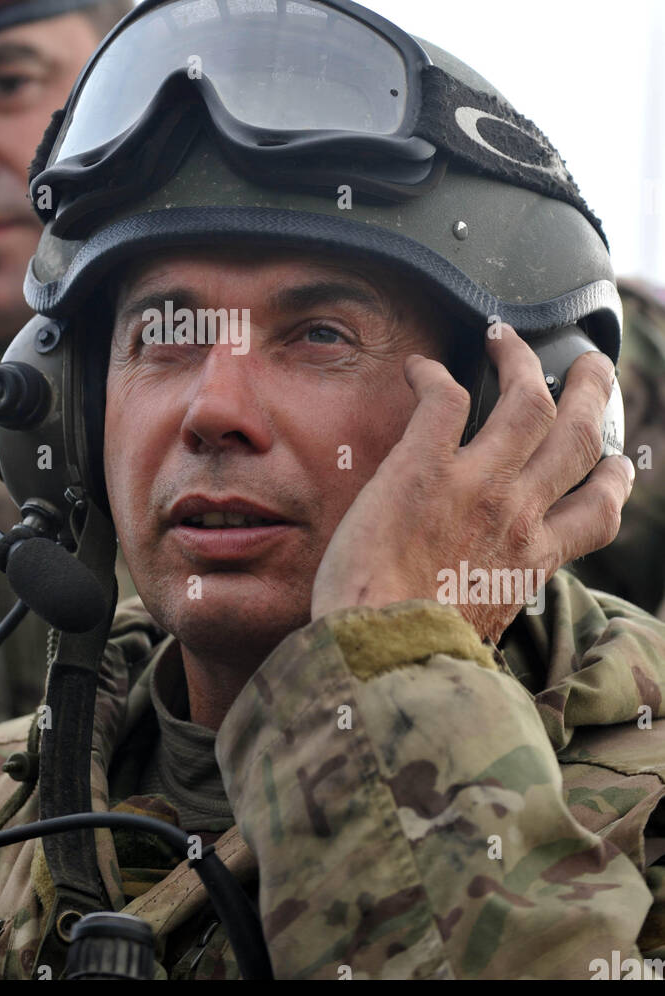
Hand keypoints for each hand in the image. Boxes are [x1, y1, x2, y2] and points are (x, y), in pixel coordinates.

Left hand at [310, 326, 633, 640]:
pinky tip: (419, 367)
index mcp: (534, 560)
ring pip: (527, 402)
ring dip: (523, 361)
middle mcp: (518, 516)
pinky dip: (434, 375)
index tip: (614, 464)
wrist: (381, 658)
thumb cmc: (415, 655)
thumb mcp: (482, 630)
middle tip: (590, 366)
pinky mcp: (422, 468)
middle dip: (592, 392)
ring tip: (507, 337)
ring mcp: (476, 486)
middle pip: (577, 436)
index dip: (614, 481)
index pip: (600, 512)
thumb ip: (493, 597)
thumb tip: (477, 598)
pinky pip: (444, 400)